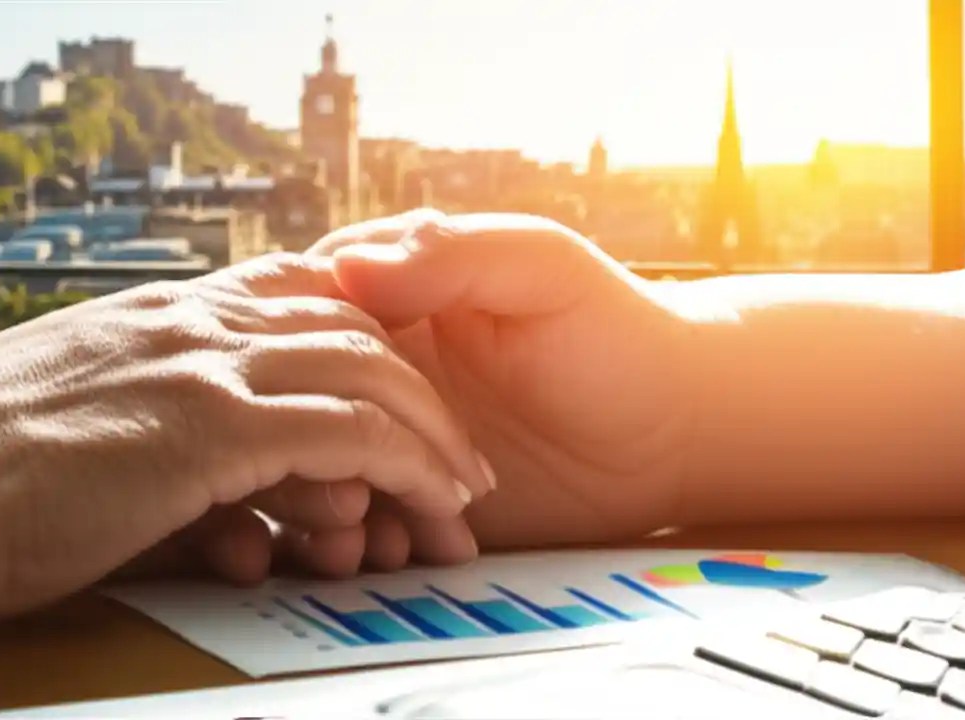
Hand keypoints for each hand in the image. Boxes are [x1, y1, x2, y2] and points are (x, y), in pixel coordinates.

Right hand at [0, 253, 493, 651]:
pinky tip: (431, 498)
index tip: (399, 391)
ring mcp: (199, 366)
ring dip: (428, 433)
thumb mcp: (70, 428)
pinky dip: (402, 464)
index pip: (293, 297)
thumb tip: (228, 514)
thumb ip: (157, 440)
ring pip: (364, 374)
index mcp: (155, 313)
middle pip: (349, 329)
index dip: (360, 339)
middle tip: (456, 449)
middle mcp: (188, 323)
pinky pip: (345, 432)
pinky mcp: (206, 428)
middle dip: (416, 391)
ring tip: (464, 486)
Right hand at [311, 211, 695, 550]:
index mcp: (395, 291)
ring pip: (320, 467)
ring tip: (354, 537)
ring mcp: (394, 434)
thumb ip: (452, 256)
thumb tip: (348, 265)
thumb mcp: (541, 268)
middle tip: (337, 491)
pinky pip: (366, 519)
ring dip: (321, 505)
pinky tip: (388, 553)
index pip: (305, 312)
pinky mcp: (417, 495)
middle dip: (301, 451)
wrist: (672, 433)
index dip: (292, 355)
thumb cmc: (615, 332)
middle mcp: (381, 363)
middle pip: (296, 400)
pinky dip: (362, 540)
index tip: (301, 397)